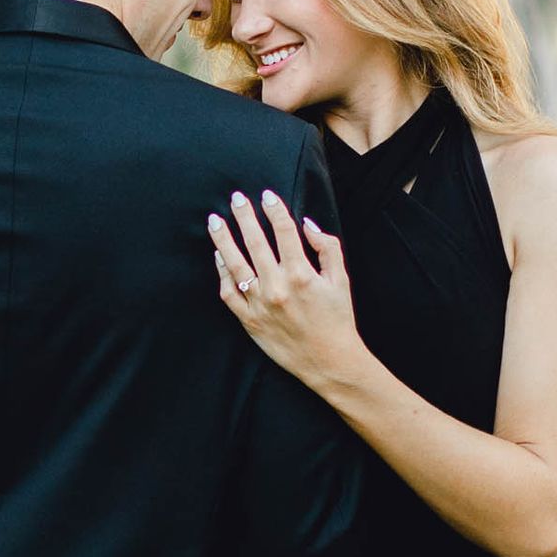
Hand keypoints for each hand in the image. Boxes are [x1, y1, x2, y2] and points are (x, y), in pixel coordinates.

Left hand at [208, 189, 363, 395]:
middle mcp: (277, 287)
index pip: (284, 231)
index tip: (267, 195)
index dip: (275, 209)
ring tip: (215, 221)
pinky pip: (228, 293)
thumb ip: (327, 248)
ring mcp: (259, 305)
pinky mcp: (249, 321)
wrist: (329, 362)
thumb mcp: (341, 281)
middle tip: (236, 198)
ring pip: (234, 265)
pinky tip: (218, 257)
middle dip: (244, 217)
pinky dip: (221, 273)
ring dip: (223, 240)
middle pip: (255, 242)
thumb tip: (306, 224)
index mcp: (301, 274)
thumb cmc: (337, 319)